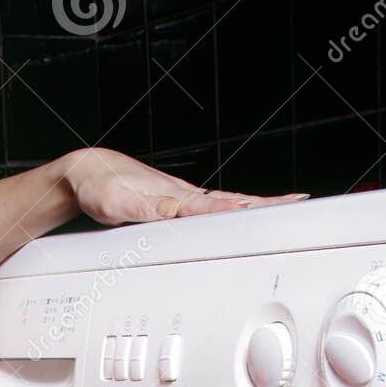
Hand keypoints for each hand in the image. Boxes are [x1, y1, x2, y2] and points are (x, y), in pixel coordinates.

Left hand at [63, 147, 309, 226]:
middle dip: (267, 203)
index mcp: (177, 198)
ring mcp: (182, 198)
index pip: (222, 204)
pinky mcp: (175, 203)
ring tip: (285, 204)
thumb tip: (179, 214)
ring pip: (226, 202)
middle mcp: (184, 196)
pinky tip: (240, 209)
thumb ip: (152, 210)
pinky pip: (211, 206)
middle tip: (300, 201)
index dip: (251, 207)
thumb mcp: (121, 205)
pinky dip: (232, 207)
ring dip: (255, 204)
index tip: (282, 206)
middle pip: (234, 200)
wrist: (85, 173)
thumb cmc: (99, 188)